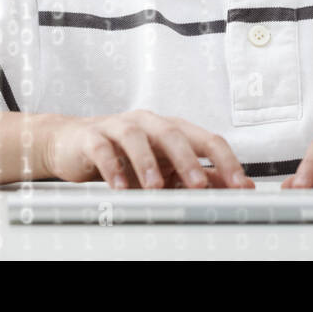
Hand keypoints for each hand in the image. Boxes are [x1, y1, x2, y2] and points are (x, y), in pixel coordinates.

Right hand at [42, 109, 255, 188]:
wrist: (72, 143)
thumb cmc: (124, 155)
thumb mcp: (162, 166)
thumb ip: (194, 176)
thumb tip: (231, 188)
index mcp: (171, 128)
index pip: (206, 139)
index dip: (225, 161)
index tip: (240, 186)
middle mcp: (148, 122)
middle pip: (173, 134)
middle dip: (189, 160)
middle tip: (199, 186)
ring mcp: (119, 126)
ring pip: (136, 137)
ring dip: (148, 162)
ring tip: (155, 187)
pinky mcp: (92, 137)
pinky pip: (103, 149)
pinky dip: (112, 168)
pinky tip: (120, 187)